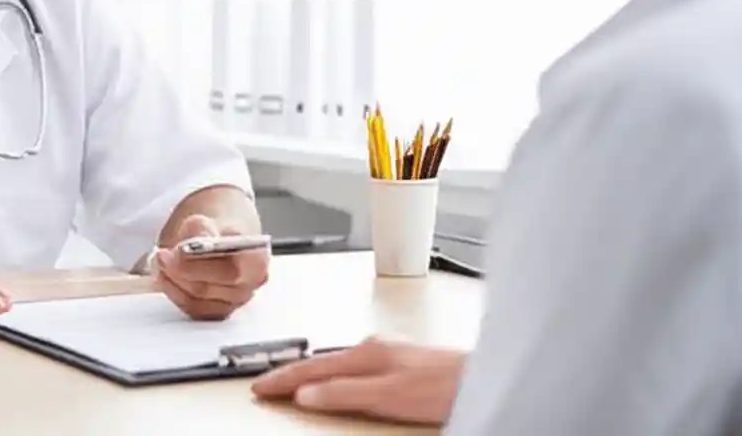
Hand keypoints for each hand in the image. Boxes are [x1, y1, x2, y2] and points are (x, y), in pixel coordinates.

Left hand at [153, 215, 268, 320]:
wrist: (221, 235)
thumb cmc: (218, 228)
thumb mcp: (209, 220)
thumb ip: (200, 232)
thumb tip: (188, 248)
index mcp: (256, 260)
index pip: (230, 272)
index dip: (200, 264)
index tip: (178, 251)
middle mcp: (249, 286)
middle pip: (208, 287)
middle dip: (180, 271)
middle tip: (161, 255)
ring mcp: (233, 302)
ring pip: (196, 299)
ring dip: (172, 280)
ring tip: (160, 261)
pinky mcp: (216, 311)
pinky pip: (191, 308)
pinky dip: (174, 291)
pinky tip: (165, 275)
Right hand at [251, 337, 465, 424]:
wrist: (482, 378)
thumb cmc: (443, 384)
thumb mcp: (387, 394)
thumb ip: (344, 392)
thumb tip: (306, 394)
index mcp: (365, 353)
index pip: (311, 367)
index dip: (281, 379)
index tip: (259, 387)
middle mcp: (372, 348)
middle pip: (319, 362)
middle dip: (290, 374)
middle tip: (266, 386)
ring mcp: (385, 354)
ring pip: (335, 363)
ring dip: (311, 374)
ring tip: (291, 384)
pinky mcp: (398, 363)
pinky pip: (351, 367)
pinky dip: (333, 375)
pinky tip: (335, 381)